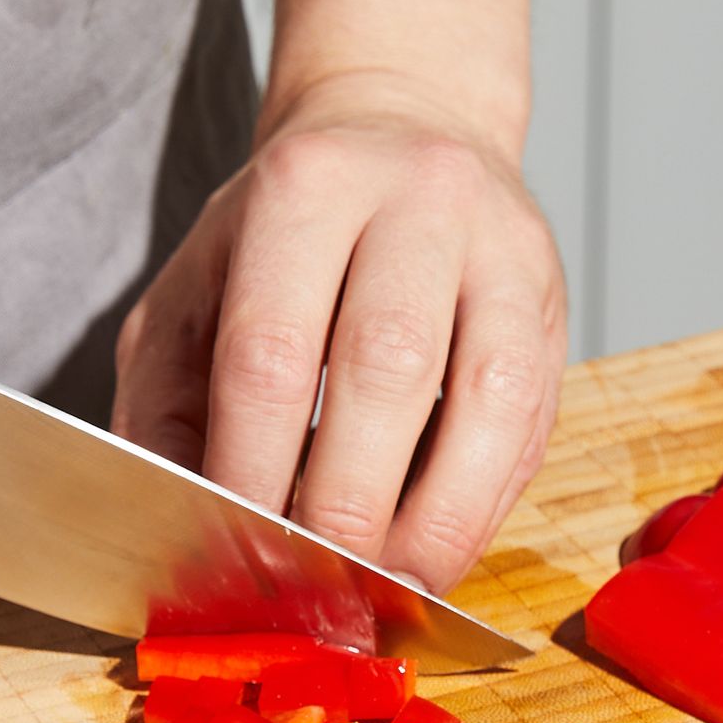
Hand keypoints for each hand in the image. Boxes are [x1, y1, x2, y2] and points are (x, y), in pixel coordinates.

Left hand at [113, 75, 565, 593]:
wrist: (405, 130)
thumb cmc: (284, 237)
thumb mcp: (194, 291)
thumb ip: (168, 405)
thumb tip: (175, 532)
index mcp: (307, 186)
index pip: (272, 350)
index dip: (253, 470)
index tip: (233, 555)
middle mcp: (419, 202)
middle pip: (387, 371)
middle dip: (345, 506)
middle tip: (312, 589)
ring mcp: (503, 252)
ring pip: (487, 401)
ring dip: (436, 521)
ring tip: (386, 592)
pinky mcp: (554, 310)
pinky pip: (529, 427)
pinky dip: (482, 508)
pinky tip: (436, 555)